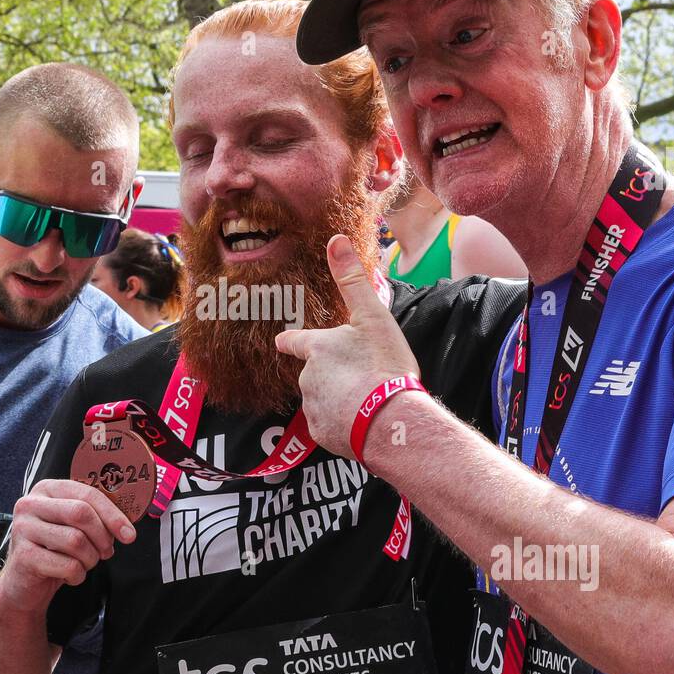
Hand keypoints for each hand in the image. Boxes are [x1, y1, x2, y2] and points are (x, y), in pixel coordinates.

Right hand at [0, 479, 136, 616]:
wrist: (24, 584)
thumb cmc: (55, 551)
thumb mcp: (73, 527)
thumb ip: (94, 517)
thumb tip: (126, 526)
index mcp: (47, 489)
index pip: (87, 494)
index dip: (113, 515)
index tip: (129, 535)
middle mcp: (30, 504)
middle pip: (81, 513)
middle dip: (102, 537)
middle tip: (106, 552)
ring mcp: (23, 529)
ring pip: (76, 541)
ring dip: (90, 559)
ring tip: (85, 564)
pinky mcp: (22, 555)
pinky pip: (67, 565)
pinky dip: (77, 575)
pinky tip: (70, 575)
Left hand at [275, 235, 420, 459]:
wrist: (391, 420)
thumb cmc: (383, 365)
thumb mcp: (373, 317)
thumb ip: (353, 281)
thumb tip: (335, 239)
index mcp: (318, 347)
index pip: (294, 341)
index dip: (290, 340)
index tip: (282, 341)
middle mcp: (307, 377)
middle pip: (314, 374)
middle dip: (331, 375)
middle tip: (362, 377)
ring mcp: (312, 407)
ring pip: (323, 401)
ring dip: (339, 400)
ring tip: (367, 401)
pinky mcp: (321, 434)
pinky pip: (330, 426)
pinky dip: (343, 425)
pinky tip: (363, 422)